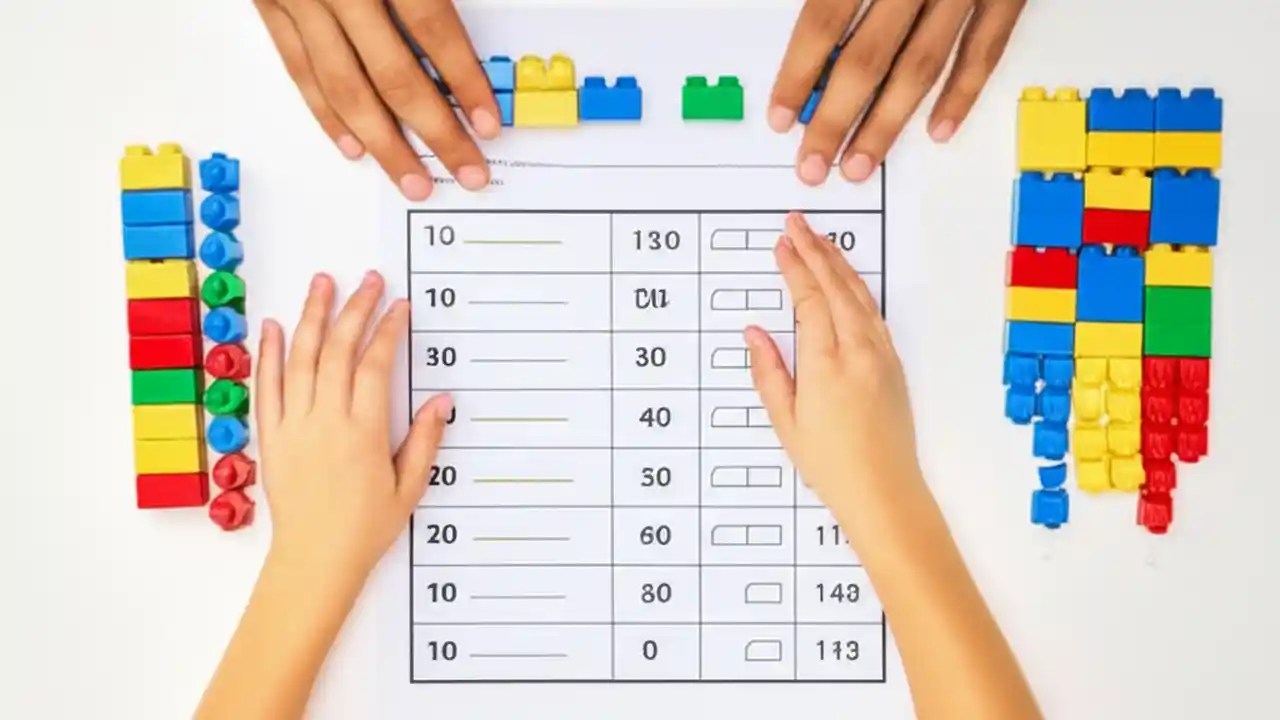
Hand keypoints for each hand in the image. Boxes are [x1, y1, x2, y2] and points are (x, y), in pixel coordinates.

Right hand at [254, 0, 497, 199]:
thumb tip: (466, 29)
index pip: (431, 27)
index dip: (463, 79)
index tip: (488, 121)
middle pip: (392, 73)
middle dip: (435, 131)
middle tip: (468, 171)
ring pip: (343, 86)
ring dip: (383, 143)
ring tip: (414, 179)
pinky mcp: (266, 1)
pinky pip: (300, 70)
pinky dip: (328, 114)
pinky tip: (355, 145)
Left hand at [256, 271, 452, 580]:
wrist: (315, 560)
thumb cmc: (364, 529)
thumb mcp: (408, 487)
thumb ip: (424, 440)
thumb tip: (441, 400)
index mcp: (363, 433)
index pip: (375, 365)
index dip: (388, 330)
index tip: (399, 307)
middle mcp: (326, 421)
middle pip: (339, 351)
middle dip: (355, 309)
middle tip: (368, 281)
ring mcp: (294, 426)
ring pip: (302, 358)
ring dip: (313, 316)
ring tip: (322, 283)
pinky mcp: (272, 436)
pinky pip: (268, 386)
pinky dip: (270, 353)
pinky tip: (276, 326)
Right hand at [746, 213, 919, 514]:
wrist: (885, 492)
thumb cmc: (831, 464)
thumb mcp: (786, 422)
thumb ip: (769, 372)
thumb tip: (755, 333)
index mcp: (826, 364)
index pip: (808, 299)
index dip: (794, 267)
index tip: (781, 244)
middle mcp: (858, 352)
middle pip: (835, 286)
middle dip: (814, 250)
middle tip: (797, 223)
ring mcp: (880, 356)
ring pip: (859, 295)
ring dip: (838, 263)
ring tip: (819, 241)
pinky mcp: (893, 365)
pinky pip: (873, 314)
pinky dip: (857, 288)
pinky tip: (846, 280)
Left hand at [770, 0, 1024, 184]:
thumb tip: (804, 27)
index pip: (824, 20)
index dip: (798, 74)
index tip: (781, 118)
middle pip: (870, 56)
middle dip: (836, 119)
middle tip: (813, 163)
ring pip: (924, 64)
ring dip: (889, 122)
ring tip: (859, 164)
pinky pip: (986, 47)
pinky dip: (962, 93)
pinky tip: (936, 130)